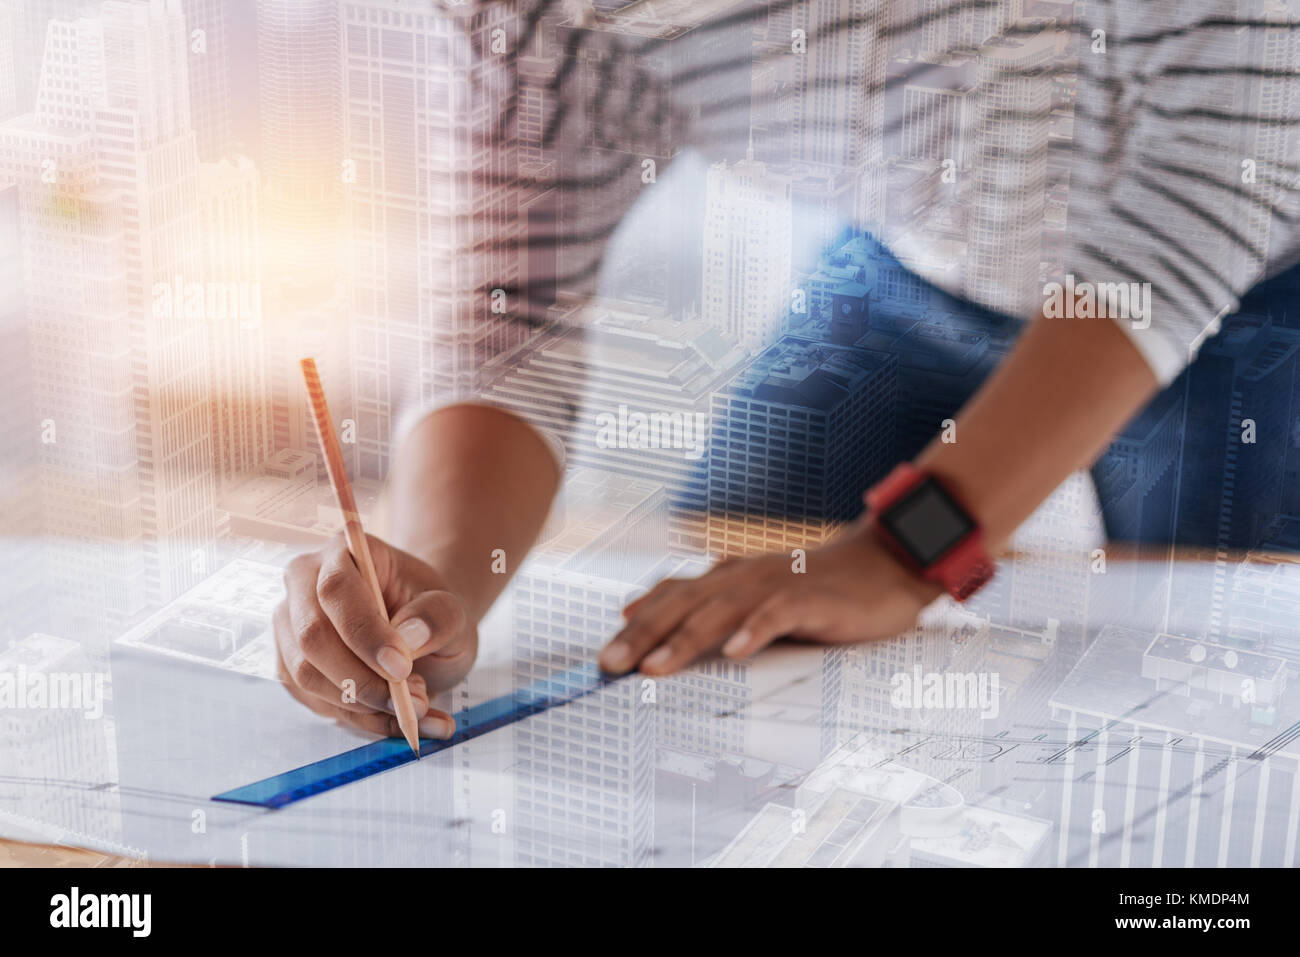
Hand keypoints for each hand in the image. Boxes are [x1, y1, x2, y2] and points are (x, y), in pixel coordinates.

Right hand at [272, 532, 477, 738]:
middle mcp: (304, 583)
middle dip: (363, 679)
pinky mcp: (290, 666)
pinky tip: (398, 718)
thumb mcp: (453, 610)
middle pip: (311, 637)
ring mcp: (289, 626)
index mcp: (343, 551)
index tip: (401, 668)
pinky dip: (361, 719)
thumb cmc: (431, 612)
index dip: (364, 633)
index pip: (336, 590)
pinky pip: (314, 701)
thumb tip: (408, 637)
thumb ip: (438, 617)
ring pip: (307, 676)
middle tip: (414, 700)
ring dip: (364, 704)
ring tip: (416, 704)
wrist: (420, 630)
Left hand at [597, 518, 943, 675]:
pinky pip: (776, 614)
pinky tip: (734, 652)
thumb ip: (709, 605)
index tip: (603, 652)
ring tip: (653, 668)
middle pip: (682, 604)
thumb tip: (646, 616)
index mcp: (729, 577)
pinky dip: (754, 631)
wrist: (884, 562)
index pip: (671, 595)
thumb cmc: (818, 587)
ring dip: (682, 639)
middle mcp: (742, 577)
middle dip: (641, 635)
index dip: (636, 621)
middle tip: (608, 664)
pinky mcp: (809, 598)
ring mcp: (775, 585)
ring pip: (719, 611)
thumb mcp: (758, 595)